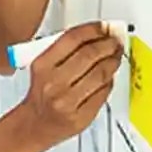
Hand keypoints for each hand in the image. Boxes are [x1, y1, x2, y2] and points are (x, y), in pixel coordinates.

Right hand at [19, 22, 123, 146]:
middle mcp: (54, 83)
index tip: (104, 27)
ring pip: (100, 74)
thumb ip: (64, 50)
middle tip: (115, 40)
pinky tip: (110, 76)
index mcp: (43, 66)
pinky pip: (103, 93)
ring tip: (116, 56)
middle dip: (107, 44)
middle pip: (89, 55)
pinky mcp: (82, 116)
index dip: (93, 29)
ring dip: (113, 61)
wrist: (35, 124)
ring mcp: (68, 101)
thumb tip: (94, 35)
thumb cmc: (41, 93)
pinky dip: (110, 81)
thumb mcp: (42, 67)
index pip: (72, 39)